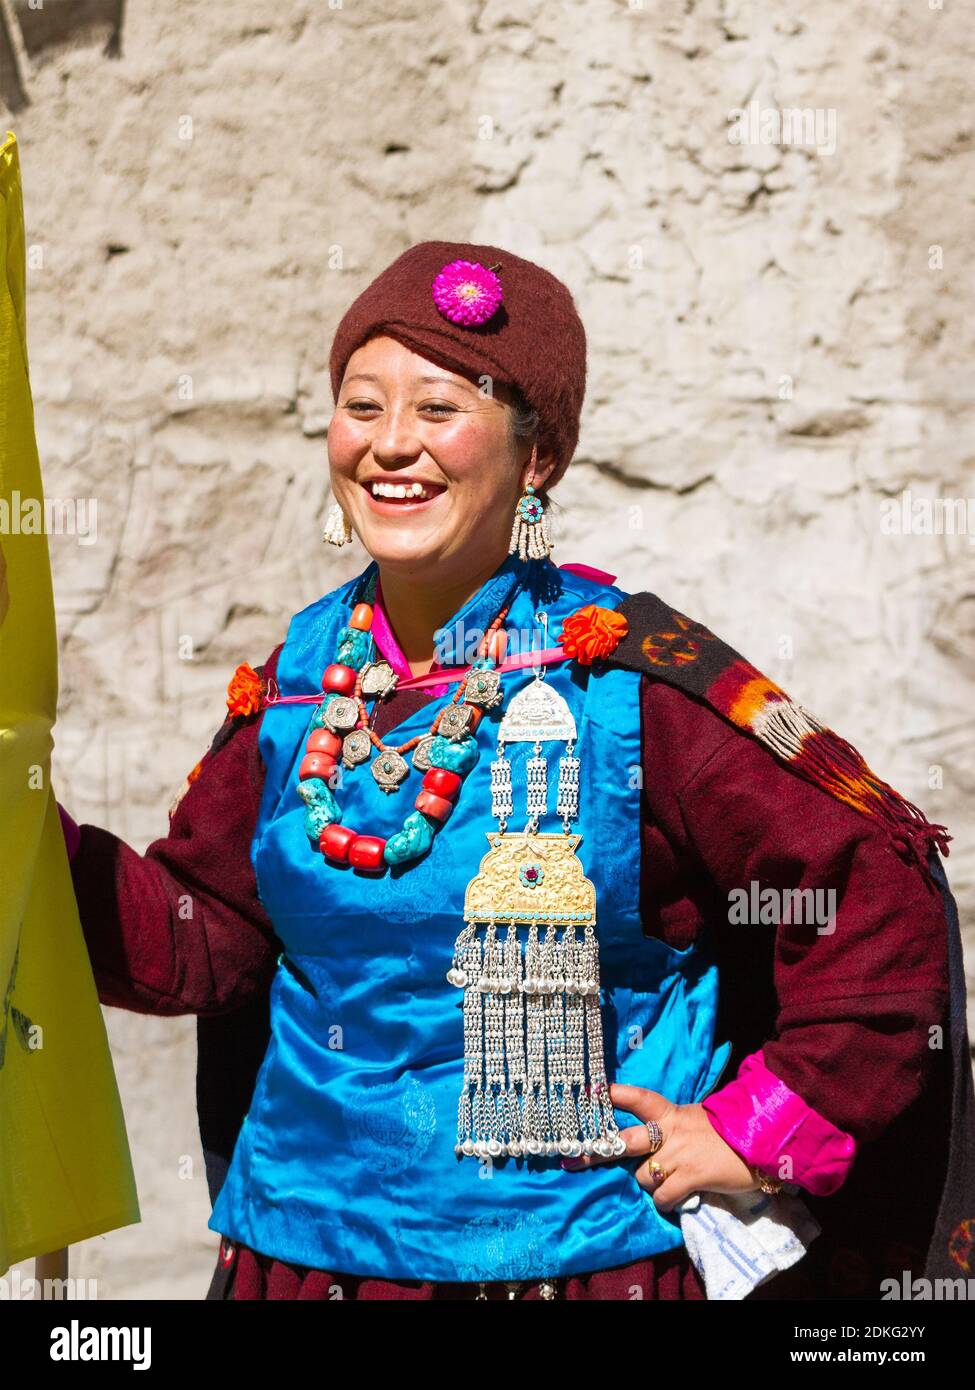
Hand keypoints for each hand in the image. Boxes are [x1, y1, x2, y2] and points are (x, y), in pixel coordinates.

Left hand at [561, 1083, 759, 1211]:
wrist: (759, 1144)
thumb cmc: (726, 1133)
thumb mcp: (694, 1120)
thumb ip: (670, 1127)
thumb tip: (649, 1141)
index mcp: (671, 1113)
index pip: (638, 1098)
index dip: (615, 1095)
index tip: (592, 1090)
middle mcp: (670, 1132)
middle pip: (624, 1141)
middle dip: (598, 1152)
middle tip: (572, 1160)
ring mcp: (678, 1155)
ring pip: (643, 1176)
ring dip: (651, 1183)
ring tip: (669, 1181)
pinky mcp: (691, 1177)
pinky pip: (662, 1196)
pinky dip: (666, 1201)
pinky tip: (678, 1197)